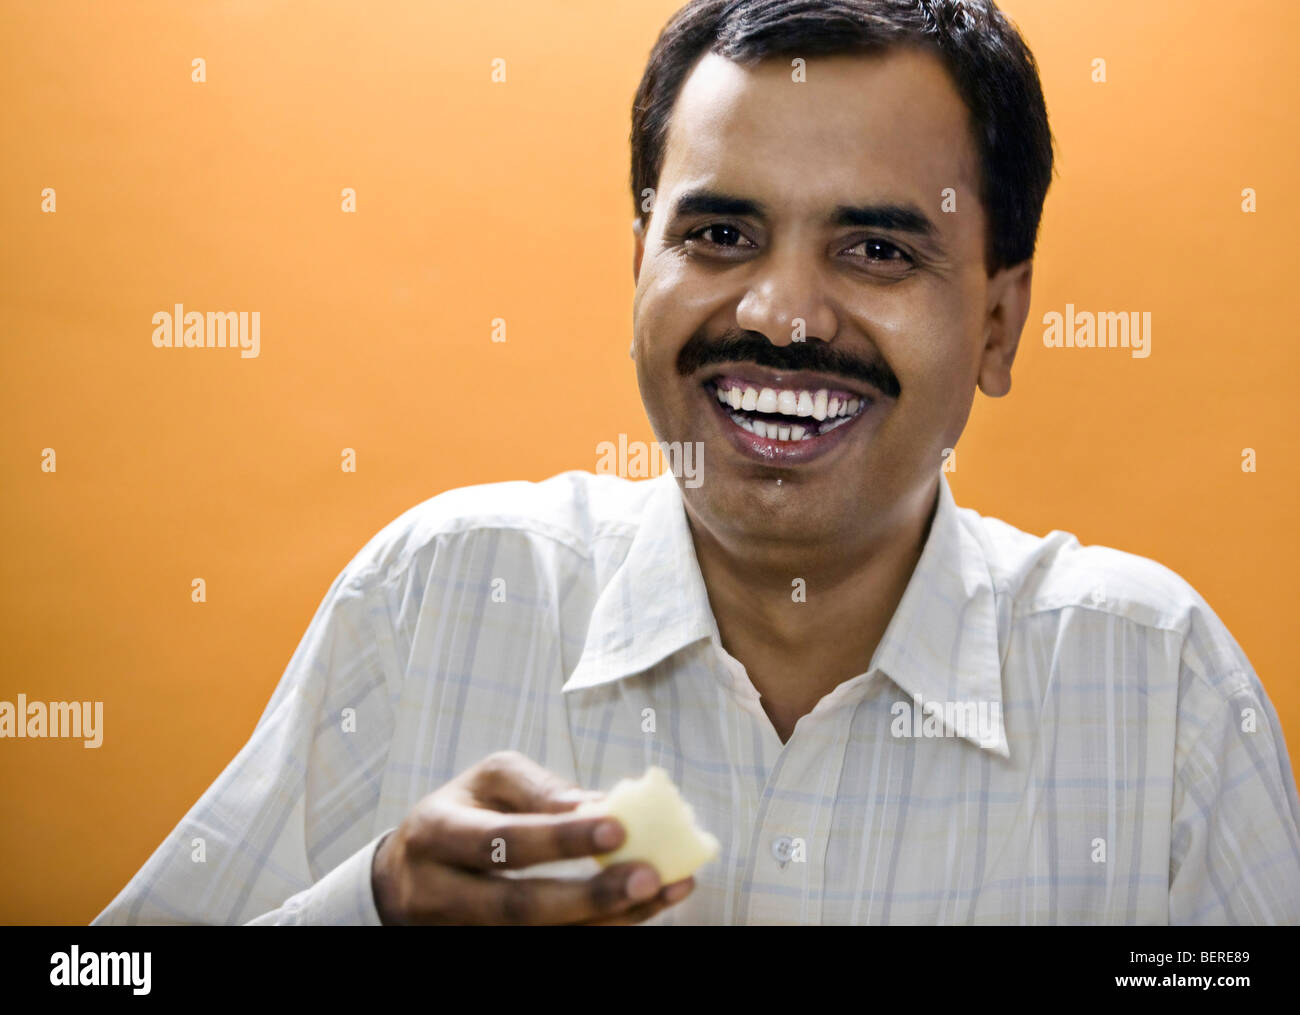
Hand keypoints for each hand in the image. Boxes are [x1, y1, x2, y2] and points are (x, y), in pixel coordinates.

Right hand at [371, 750, 695, 923]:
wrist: (407, 878)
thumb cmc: (462, 813)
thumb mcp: (487, 782)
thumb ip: (538, 789)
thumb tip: (597, 806)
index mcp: (437, 834)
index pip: (500, 842)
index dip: (558, 838)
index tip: (618, 825)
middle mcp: (441, 894)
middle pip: (516, 909)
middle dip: (589, 897)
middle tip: (651, 876)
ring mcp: (461, 935)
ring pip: (539, 940)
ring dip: (610, 921)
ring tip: (666, 891)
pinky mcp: (484, 953)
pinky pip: (546, 951)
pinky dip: (601, 932)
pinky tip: (642, 910)